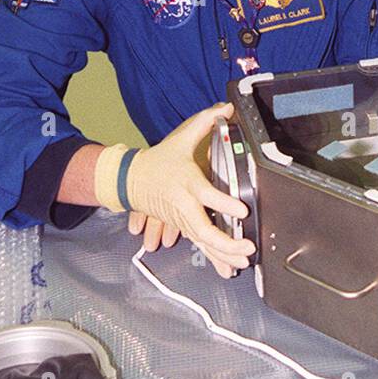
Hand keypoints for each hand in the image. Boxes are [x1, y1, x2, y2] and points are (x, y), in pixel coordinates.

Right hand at [126, 103, 254, 277]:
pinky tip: (228, 271)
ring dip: (223, 255)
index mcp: (188, 183)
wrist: (131, 180)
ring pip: (203, 243)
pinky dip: (214, 260)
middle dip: (226, 242)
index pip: (207, 195)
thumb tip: (227, 107)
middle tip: (247, 247)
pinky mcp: (182, 228)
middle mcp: (185, 206)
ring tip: (243, 262)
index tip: (242, 211)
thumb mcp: (181, 139)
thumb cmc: (159, 161)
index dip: (224, 204)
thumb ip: (205, 122)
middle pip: (205, 229)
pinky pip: (200, 247)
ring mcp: (182, 221)